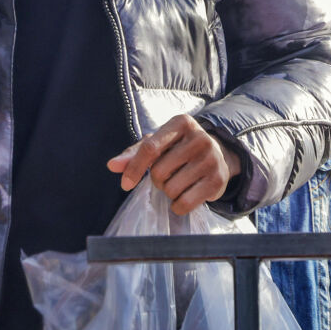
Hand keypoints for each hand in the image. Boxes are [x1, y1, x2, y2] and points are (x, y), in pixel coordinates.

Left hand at [107, 114, 242, 214]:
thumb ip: (134, 154)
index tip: (125, 184)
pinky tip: (184, 197)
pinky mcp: (219, 180)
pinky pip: (185, 203)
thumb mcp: (159, 144)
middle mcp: (200, 138)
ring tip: (178, 183)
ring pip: (171, 189)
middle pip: (159, 172)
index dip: (135, 168)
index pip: (150, 148)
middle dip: (157, 180)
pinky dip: (178, 206)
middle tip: (168, 175)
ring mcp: (212, 159)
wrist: (218, 154)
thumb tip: (112, 165)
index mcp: (181, 123)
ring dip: (168, 193)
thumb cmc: (180, 148)